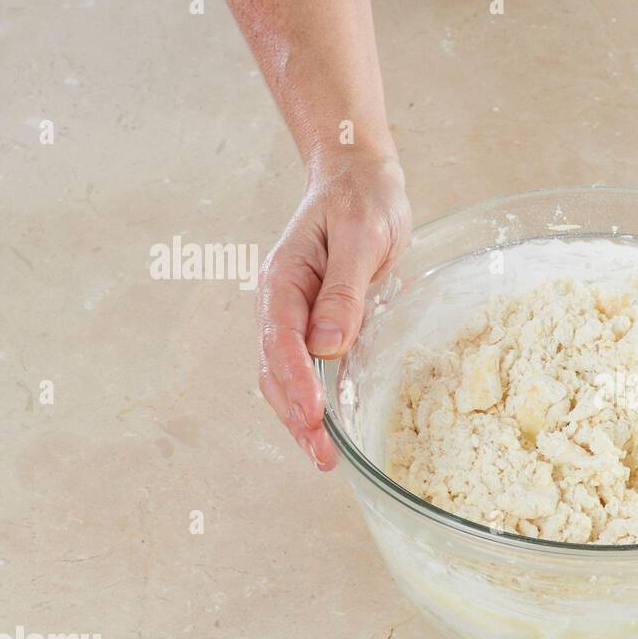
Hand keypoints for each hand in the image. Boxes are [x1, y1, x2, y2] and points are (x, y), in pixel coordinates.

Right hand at [257, 150, 410, 469]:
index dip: (297, 383)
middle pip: (275, 370)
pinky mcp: (319, 326)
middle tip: (323, 456)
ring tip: (326, 458)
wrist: (361, 180)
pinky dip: (318, 403)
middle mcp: (283, 304)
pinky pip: (311, 371)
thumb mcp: (361, 237)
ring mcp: (297, 318)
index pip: (282, 340)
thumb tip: (328, 344)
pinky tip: (333, 431)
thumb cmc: (361, 201)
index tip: (314, 417)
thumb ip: (344, 290)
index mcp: (284, 280)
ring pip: (287, 378)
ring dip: (303, 419)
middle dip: (296, 416)